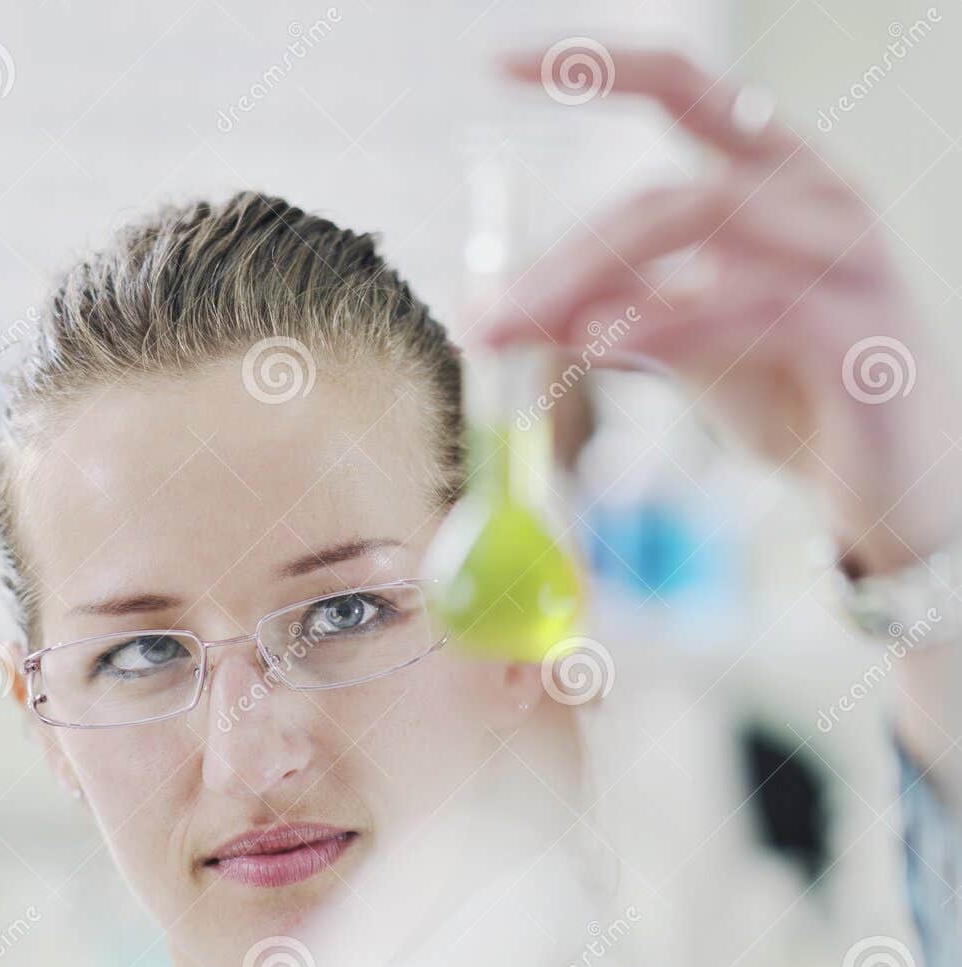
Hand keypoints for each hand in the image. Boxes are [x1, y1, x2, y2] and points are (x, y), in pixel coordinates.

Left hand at [480, 47, 961, 575]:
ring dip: (595, 282)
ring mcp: (846, 258)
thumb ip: (611, 314)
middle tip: (487, 317)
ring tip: (523, 330)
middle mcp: (818, 198)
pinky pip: (750, 306)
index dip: (593, 66)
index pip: (684, 89)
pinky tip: (599, 343)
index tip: (499, 65)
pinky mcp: (856, 331)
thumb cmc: (796, 400)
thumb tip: (504, 310)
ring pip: (703, 229)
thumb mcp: (688, 346)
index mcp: (777, 179)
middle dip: (564, 258)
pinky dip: (667, 319)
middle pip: (668, 197)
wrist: (892, 489)